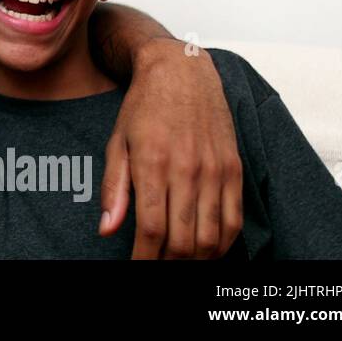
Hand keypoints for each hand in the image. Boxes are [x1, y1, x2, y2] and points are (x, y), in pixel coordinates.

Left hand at [98, 38, 243, 258]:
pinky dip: (222, 244)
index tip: (136, 269)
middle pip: (184, 241)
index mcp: (153, 164)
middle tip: (155, 268)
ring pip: (211, 237)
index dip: (144, 260)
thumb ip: (113, 189)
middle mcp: (188, 169)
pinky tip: (206, 250)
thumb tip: (106, 230)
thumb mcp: (117, 143)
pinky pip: (235, 220)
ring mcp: (215, 170)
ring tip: (178, 263)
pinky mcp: (234, 169)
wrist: (182, 71)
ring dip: (195, 260)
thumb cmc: (143, 107)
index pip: (152, 231)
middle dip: (168, 265)